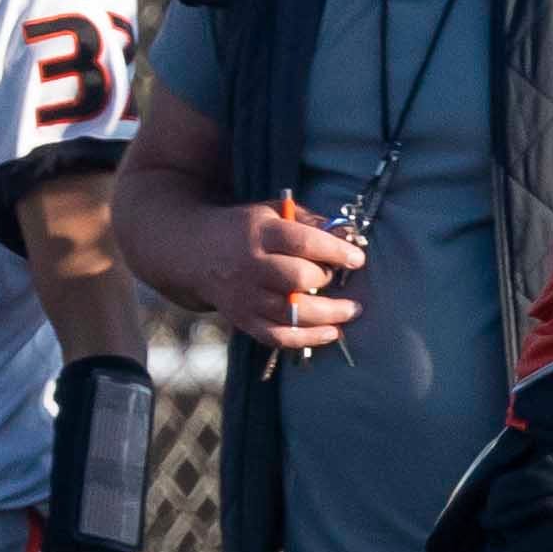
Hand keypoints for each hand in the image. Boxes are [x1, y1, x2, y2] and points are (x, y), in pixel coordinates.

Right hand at [191, 193, 365, 351]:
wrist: (195, 252)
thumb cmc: (246, 229)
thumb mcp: (272, 212)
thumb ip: (309, 221)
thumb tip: (348, 235)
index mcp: (260, 233)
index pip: (302, 242)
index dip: (335, 251)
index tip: (357, 259)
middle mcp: (250, 266)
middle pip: (296, 279)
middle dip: (325, 280)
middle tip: (337, 279)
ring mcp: (245, 297)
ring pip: (290, 314)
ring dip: (327, 315)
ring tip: (351, 310)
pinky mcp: (243, 319)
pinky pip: (278, 337)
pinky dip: (307, 339)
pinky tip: (330, 333)